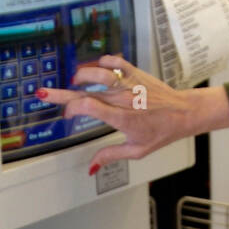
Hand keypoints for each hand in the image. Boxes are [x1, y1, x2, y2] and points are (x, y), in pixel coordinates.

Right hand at [38, 55, 228, 173]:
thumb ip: (110, 156)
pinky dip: (100, 61)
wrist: (184, 112)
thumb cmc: (162, 131)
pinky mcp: (135, 72)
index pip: (86, 106)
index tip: (66, 115)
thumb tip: (91, 167)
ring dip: (80, 74)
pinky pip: (113, 61)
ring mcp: (128, 82)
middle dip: (61, 92)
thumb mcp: (137, 150)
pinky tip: (95, 68)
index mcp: (120, 117)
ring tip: (73, 80)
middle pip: (85, 90)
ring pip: (96, 71)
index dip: (70, 108)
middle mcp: (122, 97)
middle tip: (44, 93)